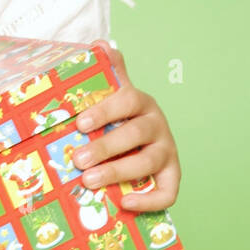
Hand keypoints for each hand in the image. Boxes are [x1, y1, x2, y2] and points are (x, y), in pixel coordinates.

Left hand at [71, 41, 181, 209]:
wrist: (141, 141)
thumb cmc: (119, 119)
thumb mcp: (114, 94)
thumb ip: (109, 72)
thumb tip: (101, 45)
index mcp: (140, 102)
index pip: (127, 100)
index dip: (105, 111)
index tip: (80, 123)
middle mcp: (157, 125)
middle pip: (135, 134)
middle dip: (105, 147)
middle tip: (78, 159)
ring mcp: (166, 151)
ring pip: (147, 162)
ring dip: (118, 172)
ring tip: (89, 181)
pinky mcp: (171, 176)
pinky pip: (168, 193)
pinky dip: (149, 201)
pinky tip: (124, 204)